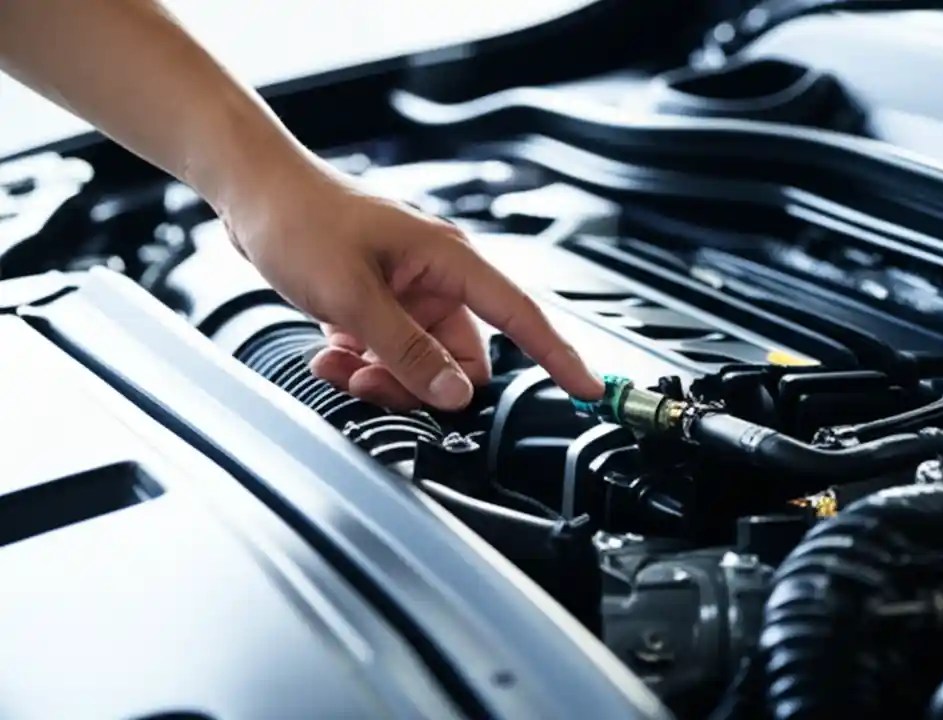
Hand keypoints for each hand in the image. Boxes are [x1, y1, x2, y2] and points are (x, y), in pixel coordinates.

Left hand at [220, 158, 603, 411]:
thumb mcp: (353, 298)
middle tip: (375, 382)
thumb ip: (408, 352)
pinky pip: (390, 353)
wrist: (252, 191)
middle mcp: (438, 279)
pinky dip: (362, 363)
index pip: (522, 317)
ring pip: (422, 363)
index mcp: (450, 262)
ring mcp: (409, 293)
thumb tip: (456, 394)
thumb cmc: (300, 219)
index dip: (559, 357)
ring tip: (339, 363)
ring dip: (383, 375)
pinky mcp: (381, 304)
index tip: (587, 390)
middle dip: (422, 384)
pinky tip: (329, 352)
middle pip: (462, 359)